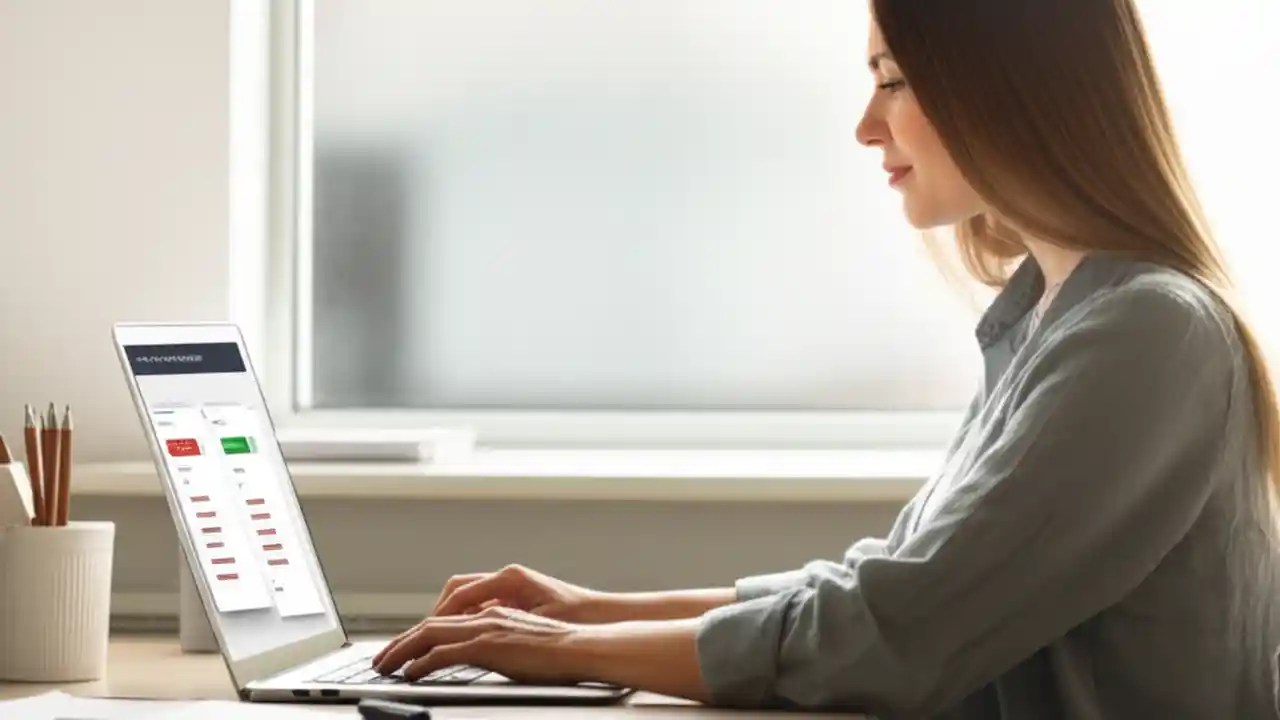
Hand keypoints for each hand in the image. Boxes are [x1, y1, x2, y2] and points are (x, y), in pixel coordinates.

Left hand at [373, 564, 607, 669]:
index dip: (420, 634)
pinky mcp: (487, 645)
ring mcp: (485, 628)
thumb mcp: (524, 642)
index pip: (446, 620)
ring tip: (385, 667)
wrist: (582, 645)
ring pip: (430, 634)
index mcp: (494, 612)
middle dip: (401, 642)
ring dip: (402, 651)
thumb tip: (483, 656)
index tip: (403, 649)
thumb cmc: (562, 650)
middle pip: (430, 624)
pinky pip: (443, 653)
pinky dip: (421, 662)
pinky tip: (410, 674)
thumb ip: (500, 644)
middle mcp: (486, 615)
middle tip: (382, 659)